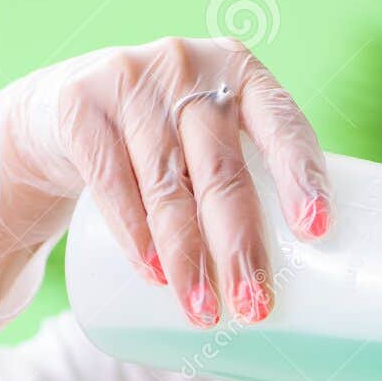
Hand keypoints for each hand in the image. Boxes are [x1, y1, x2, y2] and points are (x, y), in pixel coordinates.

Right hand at [0, 38, 331, 324]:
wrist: (64, 108)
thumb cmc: (167, 141)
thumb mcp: (210, 135)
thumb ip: (249, 178)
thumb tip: (307, 289)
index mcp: (242, 73)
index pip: (282, 125)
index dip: (301, 176)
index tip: (317, 232)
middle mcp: (190, 66)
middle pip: (222, 170)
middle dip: (241, 248)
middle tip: (255, 309)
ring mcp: (131, 80)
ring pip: (167, 186)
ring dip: (187, 259)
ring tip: (205, 314)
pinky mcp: (79, 103)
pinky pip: (111, 180)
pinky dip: (134, 234)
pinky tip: (153, 273)